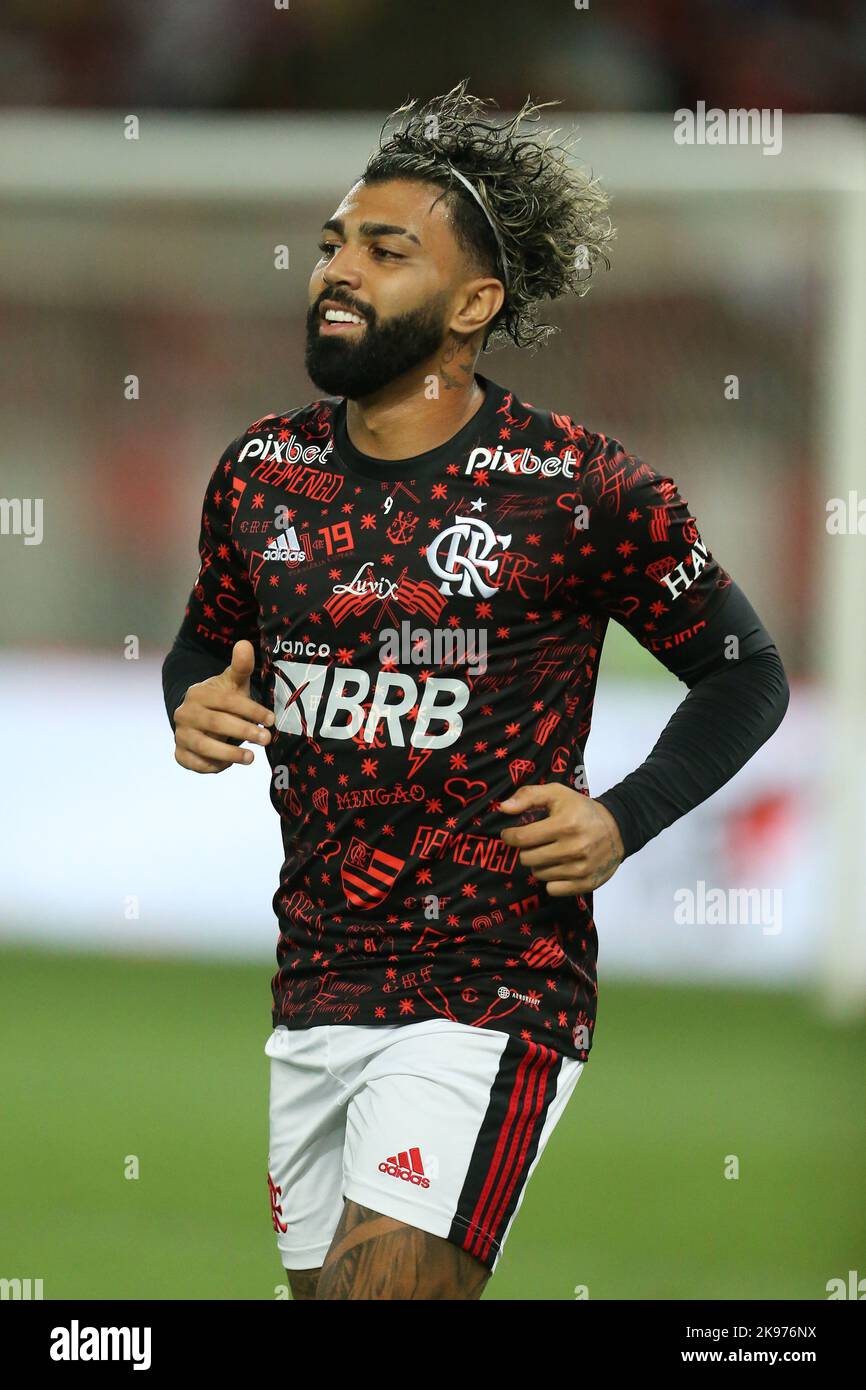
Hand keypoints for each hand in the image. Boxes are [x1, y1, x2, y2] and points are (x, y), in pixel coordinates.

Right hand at [173, 639, 273, 773]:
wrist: (199, 718)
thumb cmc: (223, 700)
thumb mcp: (233, 683)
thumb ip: (240, 667)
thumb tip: (244, 644)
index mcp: (199, 693)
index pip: (227, 701)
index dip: (250, 710)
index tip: (271, 719)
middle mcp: (185, 713)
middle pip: (216, 723)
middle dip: (244, 731)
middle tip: (267, 739)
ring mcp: (180, 734)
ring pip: (203, 745)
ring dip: (228, 753)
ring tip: (251, 758)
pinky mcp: (180, 754)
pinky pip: (193, 762)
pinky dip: (210, 766)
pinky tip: (228, 765)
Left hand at [498, 782, 624, 894]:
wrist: (618, 828)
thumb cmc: (582, 810)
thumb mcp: (557, 794)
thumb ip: (528, 796)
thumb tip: (503, 808)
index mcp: (565, 824)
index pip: (522, 838)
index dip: (510, 836)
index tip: (510, 834)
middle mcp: (573, 848)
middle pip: (527, 859)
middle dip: (526, 849)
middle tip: (535, 842)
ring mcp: (580, 869)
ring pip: (539, 874)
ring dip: (539, 864)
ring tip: (551, 852)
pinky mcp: (586, 883)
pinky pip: (552, 889)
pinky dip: (552, 880)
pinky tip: (560, 866)